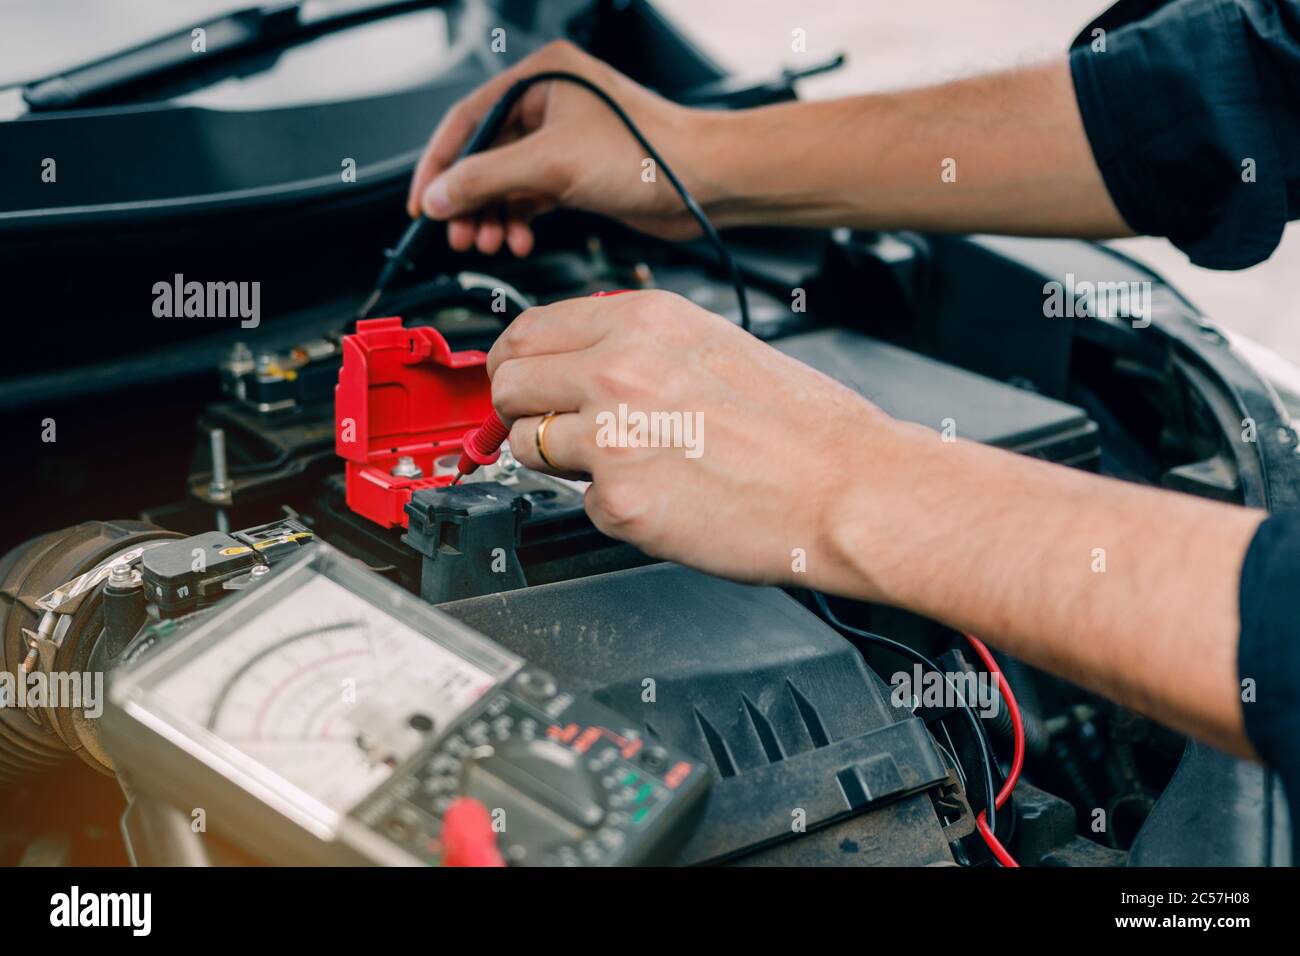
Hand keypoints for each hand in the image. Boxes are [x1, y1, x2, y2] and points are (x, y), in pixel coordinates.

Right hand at [407, 41, 724, 255]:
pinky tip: (519, 240)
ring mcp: (563, 139)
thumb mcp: (553, 165)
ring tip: (490, 243)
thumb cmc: (649, 154)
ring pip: (506, 181)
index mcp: (540, 78)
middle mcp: (549, 104)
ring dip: (494, 215)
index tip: (422, 201)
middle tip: (460, 233)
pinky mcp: (577, 172)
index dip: (440, 164)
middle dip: (469, 199)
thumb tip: (440, 196)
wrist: (704, 184)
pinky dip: (520, 220)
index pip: (468, 120)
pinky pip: (530, 196)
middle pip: (484, 155)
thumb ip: (488, 180)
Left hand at [485, 290, 890, 584]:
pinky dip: (610, 507)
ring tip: (620, 466)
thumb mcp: (712, 345)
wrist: (847, 489)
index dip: (512, 361)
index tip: (513, 379)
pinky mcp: (618, 501)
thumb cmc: (802, 427)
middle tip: (540, 428)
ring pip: (525, 445)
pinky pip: (579, 503)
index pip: (528, 329)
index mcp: (643, 322)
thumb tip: (579, 362)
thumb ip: (636, 346)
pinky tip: (661, 498)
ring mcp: (611, 436)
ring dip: (558, 460)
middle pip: (508, 385)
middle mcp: (617, 368)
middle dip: (517, 410)